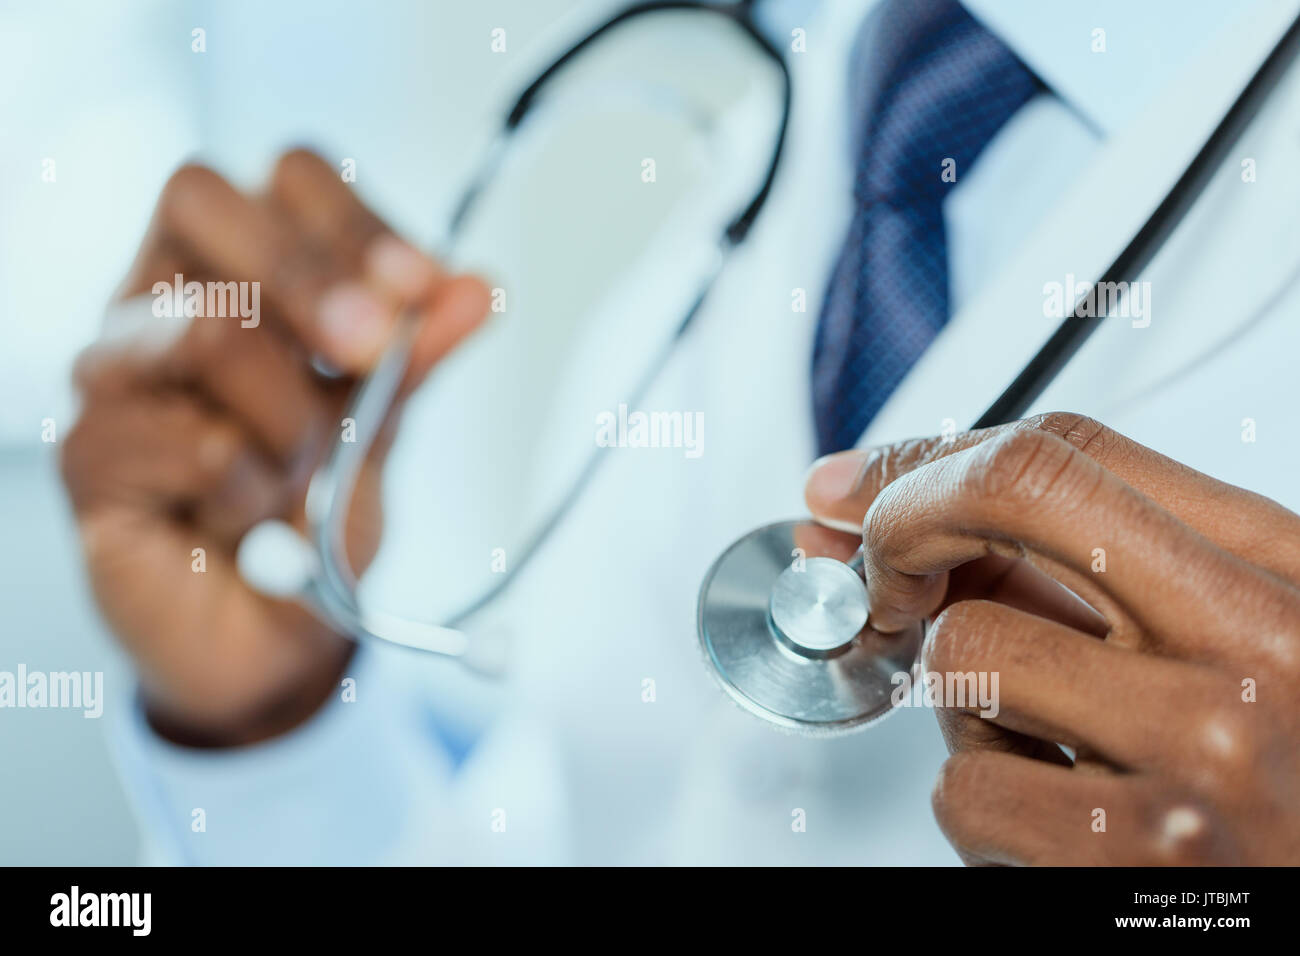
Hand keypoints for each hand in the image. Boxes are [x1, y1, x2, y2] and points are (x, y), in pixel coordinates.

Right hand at [60, 150, 489, 745]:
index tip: (422, 288)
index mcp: (239, 266)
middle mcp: (162, 295)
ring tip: (301, 476)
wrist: (276, 634)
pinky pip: (194, 441)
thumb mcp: (382, 422)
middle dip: (311, 275)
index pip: (287, 176)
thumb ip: (417, 354)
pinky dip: (253, 490)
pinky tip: (245, 520)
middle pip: (202, 199)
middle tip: (371, 350)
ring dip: (294, 418)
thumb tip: (475, 288)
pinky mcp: (90, 452)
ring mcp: (114, 368)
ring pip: (211, 330)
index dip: (356, 221)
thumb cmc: (315, 512)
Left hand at [804, 413, 1299, 863]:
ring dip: (959, 696)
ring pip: (960, 651)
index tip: (862, 484)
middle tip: (876, 575)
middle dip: (900, 522)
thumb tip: (937, 533)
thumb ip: (1113, 576)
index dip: (929, 460)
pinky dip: (980, 801)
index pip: (1066, 454)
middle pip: (1005, 494)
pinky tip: (1049, 815)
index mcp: (1282, 576)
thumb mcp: (1242, 644)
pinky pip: (965, 786)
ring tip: (1033, 736)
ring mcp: (1194, 751)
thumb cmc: (1294, 785)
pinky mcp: (1128, 853)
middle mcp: (1247, 646)